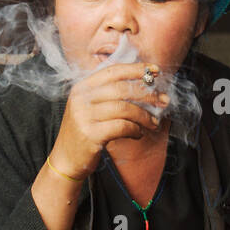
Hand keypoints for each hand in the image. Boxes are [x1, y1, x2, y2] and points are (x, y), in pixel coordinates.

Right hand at [50, 63, 168, 180]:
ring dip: (144, 116)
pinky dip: (135, 129)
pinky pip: (122, 127)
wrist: (66, 159)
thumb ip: (108, 94)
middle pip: (121, 89)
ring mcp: (84, 116)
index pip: (113, 71)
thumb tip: (144, 84)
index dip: (136, 69)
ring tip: (153, 123)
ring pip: (124, 108)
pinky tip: (138, 133)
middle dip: (147, 94)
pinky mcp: (91, 134)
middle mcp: (81, 98)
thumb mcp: (90, 107)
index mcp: (82, 87)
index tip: (155, 70)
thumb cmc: (85, 131)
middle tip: (163, 100)